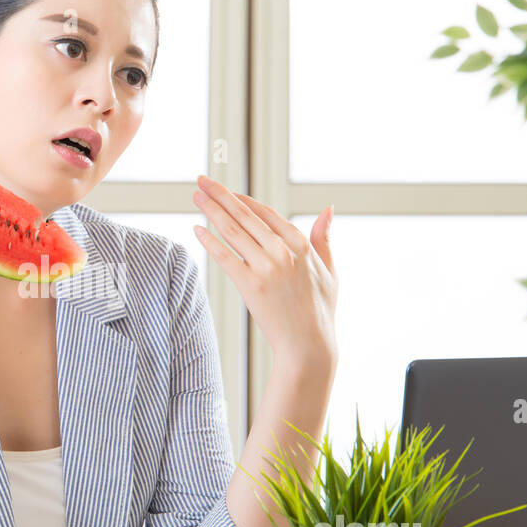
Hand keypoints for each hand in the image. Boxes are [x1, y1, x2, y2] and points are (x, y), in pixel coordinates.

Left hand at [192, 174, 338, 376]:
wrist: (308, 345)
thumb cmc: (319, 310)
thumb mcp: (330, 270)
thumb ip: (324, 238)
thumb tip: (327, 209)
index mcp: (302, 245)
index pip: (266, 213)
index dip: (243, 200)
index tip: (226, 191)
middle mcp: (284, 252)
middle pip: (245, 216)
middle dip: (220, 196)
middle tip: (202, 181)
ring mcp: (267, 268)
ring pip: (233, 232)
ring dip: (211, 211)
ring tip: (196, 197)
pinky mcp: (251, 286)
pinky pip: (226, 257)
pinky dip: (210, 241)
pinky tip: (197, 229)